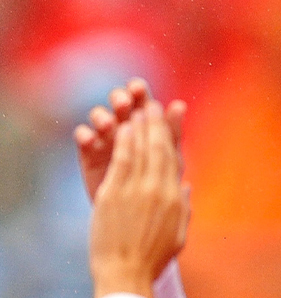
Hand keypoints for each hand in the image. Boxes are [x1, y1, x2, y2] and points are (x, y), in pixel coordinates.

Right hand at [75, 79, 185, 201]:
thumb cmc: (160, 180)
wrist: (141, 210)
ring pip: (99, 116)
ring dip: (102, 116)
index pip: (141, 98)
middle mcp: (126, 124)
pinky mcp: (90, 152)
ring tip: (109, 125)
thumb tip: (180, 104)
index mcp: (148, 120)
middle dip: (119, 98)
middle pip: (118, 102)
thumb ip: (172, 131)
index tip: (138, 87)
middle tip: (123, 103)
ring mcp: (107, 137)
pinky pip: (83, 137)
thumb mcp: (169, 156)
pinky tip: (90, 139)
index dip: (138, 91)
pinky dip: (85, 135)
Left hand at [88, 100, 189, 297]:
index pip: (172, 159)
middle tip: (151, 104)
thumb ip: (184, 209)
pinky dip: (123, 144)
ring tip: (137, 110)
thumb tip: (186, 188)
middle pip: (157, 149)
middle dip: (154, 124)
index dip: (169, 136)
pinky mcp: (113, 196)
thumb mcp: (177, 235)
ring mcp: (135, 191)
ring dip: (139, 128)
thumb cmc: (152, 259)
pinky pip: (121, 163)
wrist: (126, 274)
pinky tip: (123, 130)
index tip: (166, 121)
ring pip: (139, 151)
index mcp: (176, 200)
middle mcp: (158, 191)